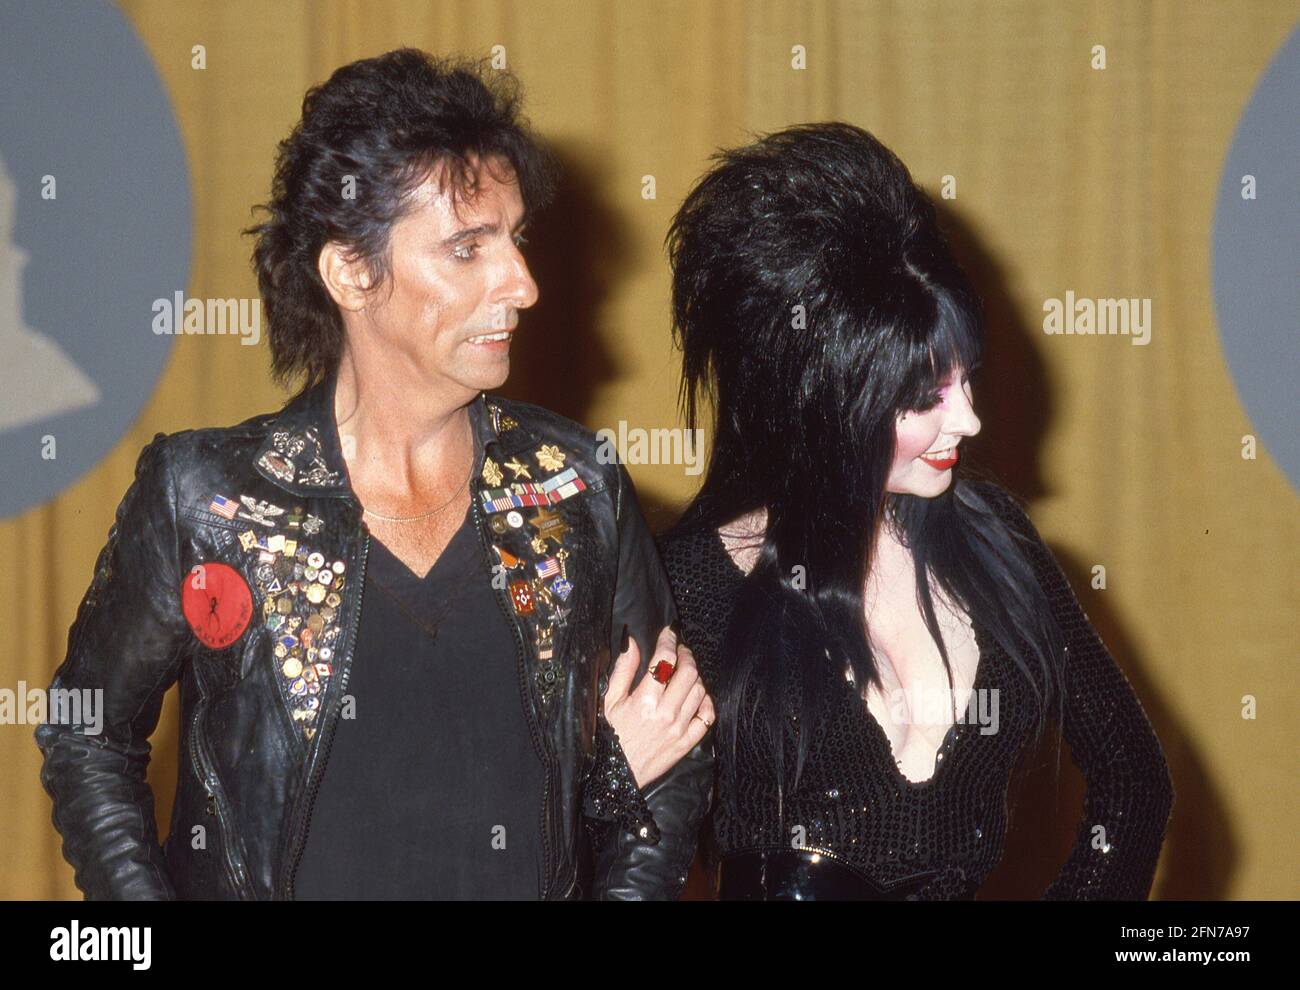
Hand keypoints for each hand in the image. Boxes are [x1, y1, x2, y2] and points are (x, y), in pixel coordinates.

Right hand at [603, 625, 714, 788]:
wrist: (618, 776)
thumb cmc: (610, 736)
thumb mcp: (609, 701)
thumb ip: (622, 670)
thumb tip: (632, 642)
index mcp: (643, 701)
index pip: (664, 660)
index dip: (669, 641)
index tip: (669, 633)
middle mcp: (665, 713)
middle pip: (688, 672)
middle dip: (686, 655)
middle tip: (680, 651)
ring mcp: (679, 728)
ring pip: (699, 690)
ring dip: (695, 676)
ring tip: (685, 672)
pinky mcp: (687, 743)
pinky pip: (708, 716)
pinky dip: (706, 701)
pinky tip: (697, 696)